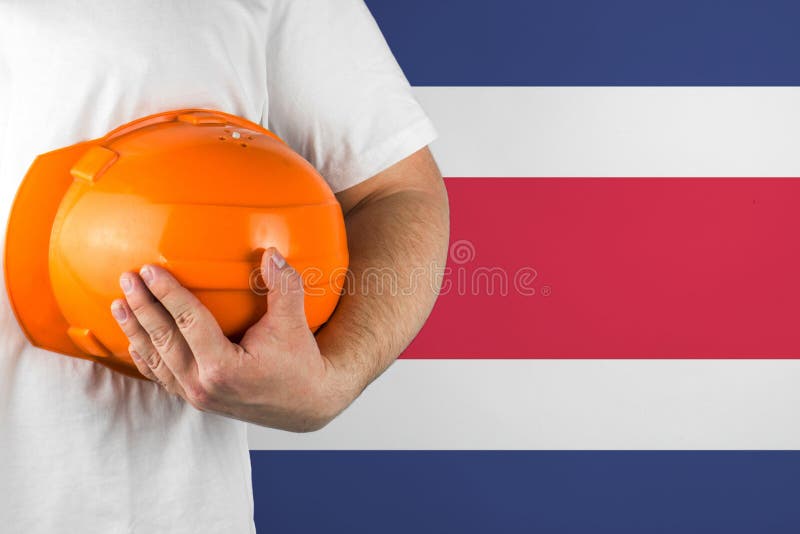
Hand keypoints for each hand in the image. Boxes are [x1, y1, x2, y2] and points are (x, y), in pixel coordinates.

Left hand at [110, 248, 351, 431]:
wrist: (306, 405)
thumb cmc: (300, 364)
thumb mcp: (294, 323)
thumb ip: (284, 287)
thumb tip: (271, 253)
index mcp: (223, 367)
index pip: (187, 322)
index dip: (167, 293)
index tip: (150, 270)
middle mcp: (204, 385)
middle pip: (163, 340)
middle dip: (142, 307)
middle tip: (127, 280)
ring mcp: (198, 396)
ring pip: (157, 360)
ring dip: (136, 331)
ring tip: (119, 305)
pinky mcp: (198, 399)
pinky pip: (163, 377)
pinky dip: (146, 357)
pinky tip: (135, 341)